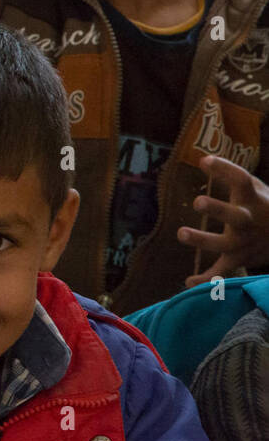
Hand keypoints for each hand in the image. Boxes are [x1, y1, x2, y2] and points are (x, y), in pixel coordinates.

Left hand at [180, 155, 268, 286]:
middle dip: (217, 209)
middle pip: (235, 216)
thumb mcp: (255, 189)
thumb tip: (202, 158)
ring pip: (224, 244)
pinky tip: (188, 282)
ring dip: (203, 239)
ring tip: (181, 233)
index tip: (205, 160)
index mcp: (253, 198)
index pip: (240, 180)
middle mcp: (248, 220)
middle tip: (198, 201)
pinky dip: (207, 279)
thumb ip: (232, 175)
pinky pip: (223, 271)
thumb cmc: (263, 206)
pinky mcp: (239, 258)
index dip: (224, 169)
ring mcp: (244, 241)